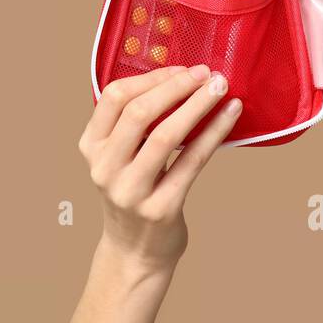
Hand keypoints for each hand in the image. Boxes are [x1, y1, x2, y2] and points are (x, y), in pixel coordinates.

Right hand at [78, 65, 241, 276]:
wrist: (134, 253)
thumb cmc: (133, 194)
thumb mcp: (118, 158)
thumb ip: (133, 125)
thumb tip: (178, 79)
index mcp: (92, 147)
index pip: (114, 97)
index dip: (150, 78)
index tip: (180, 69)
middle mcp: (105, 168)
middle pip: (139, 113)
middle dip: (176, 86)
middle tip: (206, 73)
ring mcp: (131, 191)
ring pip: (166, 135)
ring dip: (197, 105)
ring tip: (220, 88)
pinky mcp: (161, 208)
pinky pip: (192, 161)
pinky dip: (214, 133)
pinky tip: (230, 115)